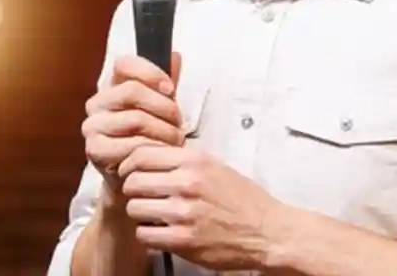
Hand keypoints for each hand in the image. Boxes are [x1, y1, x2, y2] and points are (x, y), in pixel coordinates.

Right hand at [82, 53, 185, 192]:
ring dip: (164, 131)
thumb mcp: (160, 108)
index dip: (150, 72)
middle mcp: (96, 104)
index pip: (124, 64)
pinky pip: (131, 145)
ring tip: (177, 140)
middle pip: (132, 91)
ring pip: (135, 119)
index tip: (170, 89)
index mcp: (110, 86)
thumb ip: (166, 84)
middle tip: (179, 121)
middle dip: (163, 106)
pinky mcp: (95, 151)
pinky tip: (163, 153)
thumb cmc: (150, 137)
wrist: (138, 176)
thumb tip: (175, 55)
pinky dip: (153, 149)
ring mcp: (93, 127)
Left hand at [118, 144, 282, 270]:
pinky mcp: (183, 241)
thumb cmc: (243, 200)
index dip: (129, 164)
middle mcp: (187, 184)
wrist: (268, 232)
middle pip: (133, 181)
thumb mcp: (215, 167)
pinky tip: (160, 231)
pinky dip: (148, 234)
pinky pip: (144, 234)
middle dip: (132, 189)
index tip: (128, 171)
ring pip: (134, 208)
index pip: (141, 154)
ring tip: (152, 214)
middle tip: (140, 195)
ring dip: (139, 213)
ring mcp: (184, 213)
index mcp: (194, 162)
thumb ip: (183, 160)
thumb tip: (151, 154)